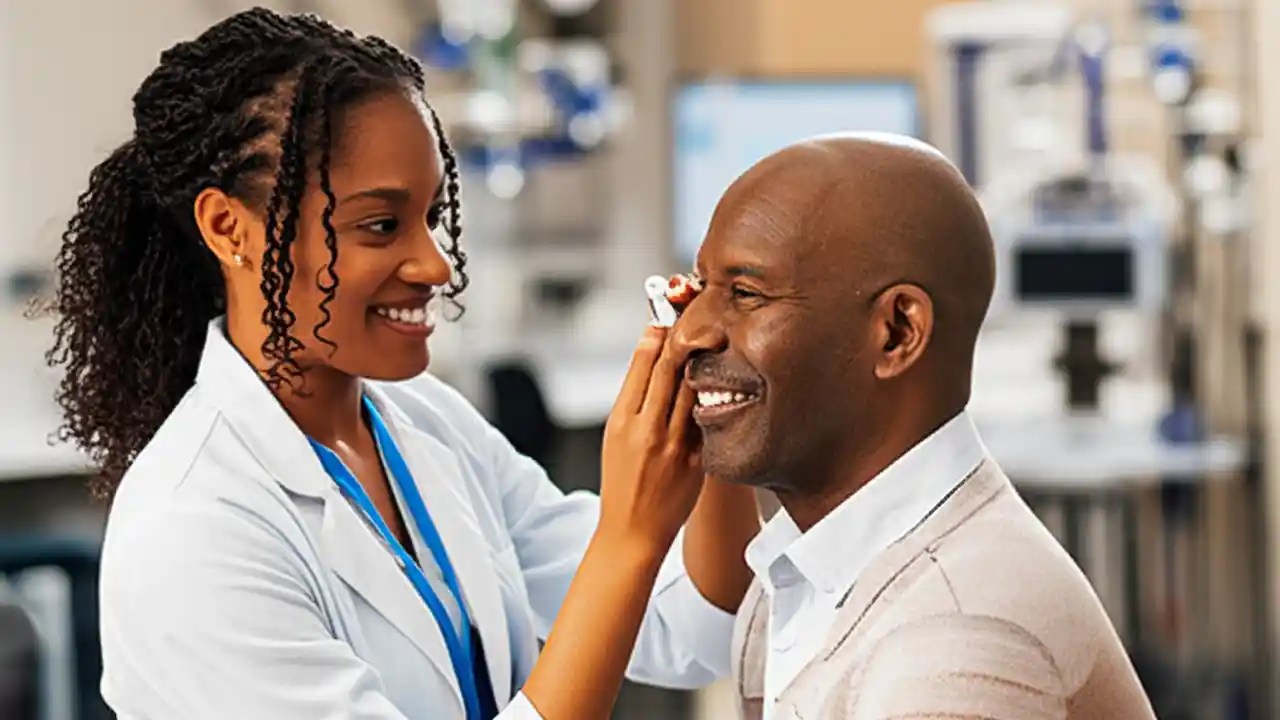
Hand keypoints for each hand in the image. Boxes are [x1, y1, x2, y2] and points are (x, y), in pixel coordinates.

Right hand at [598, 326, 702, 550]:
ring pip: (694, 389)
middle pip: (670, 368)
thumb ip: (634, 400)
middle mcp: (648, 430)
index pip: (643, 364)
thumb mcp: (614, 436)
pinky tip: (723, 379)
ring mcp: (674, 446)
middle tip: (695, 311)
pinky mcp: (697, 461)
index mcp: (622, 421)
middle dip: (684, 335)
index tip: (667, 314)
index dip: (658, 333)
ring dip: (704, 359)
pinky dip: (713, 396)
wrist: (632, 532)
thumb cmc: (622, 482)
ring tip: (712, 337)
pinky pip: (708, 420)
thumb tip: (651, 356)